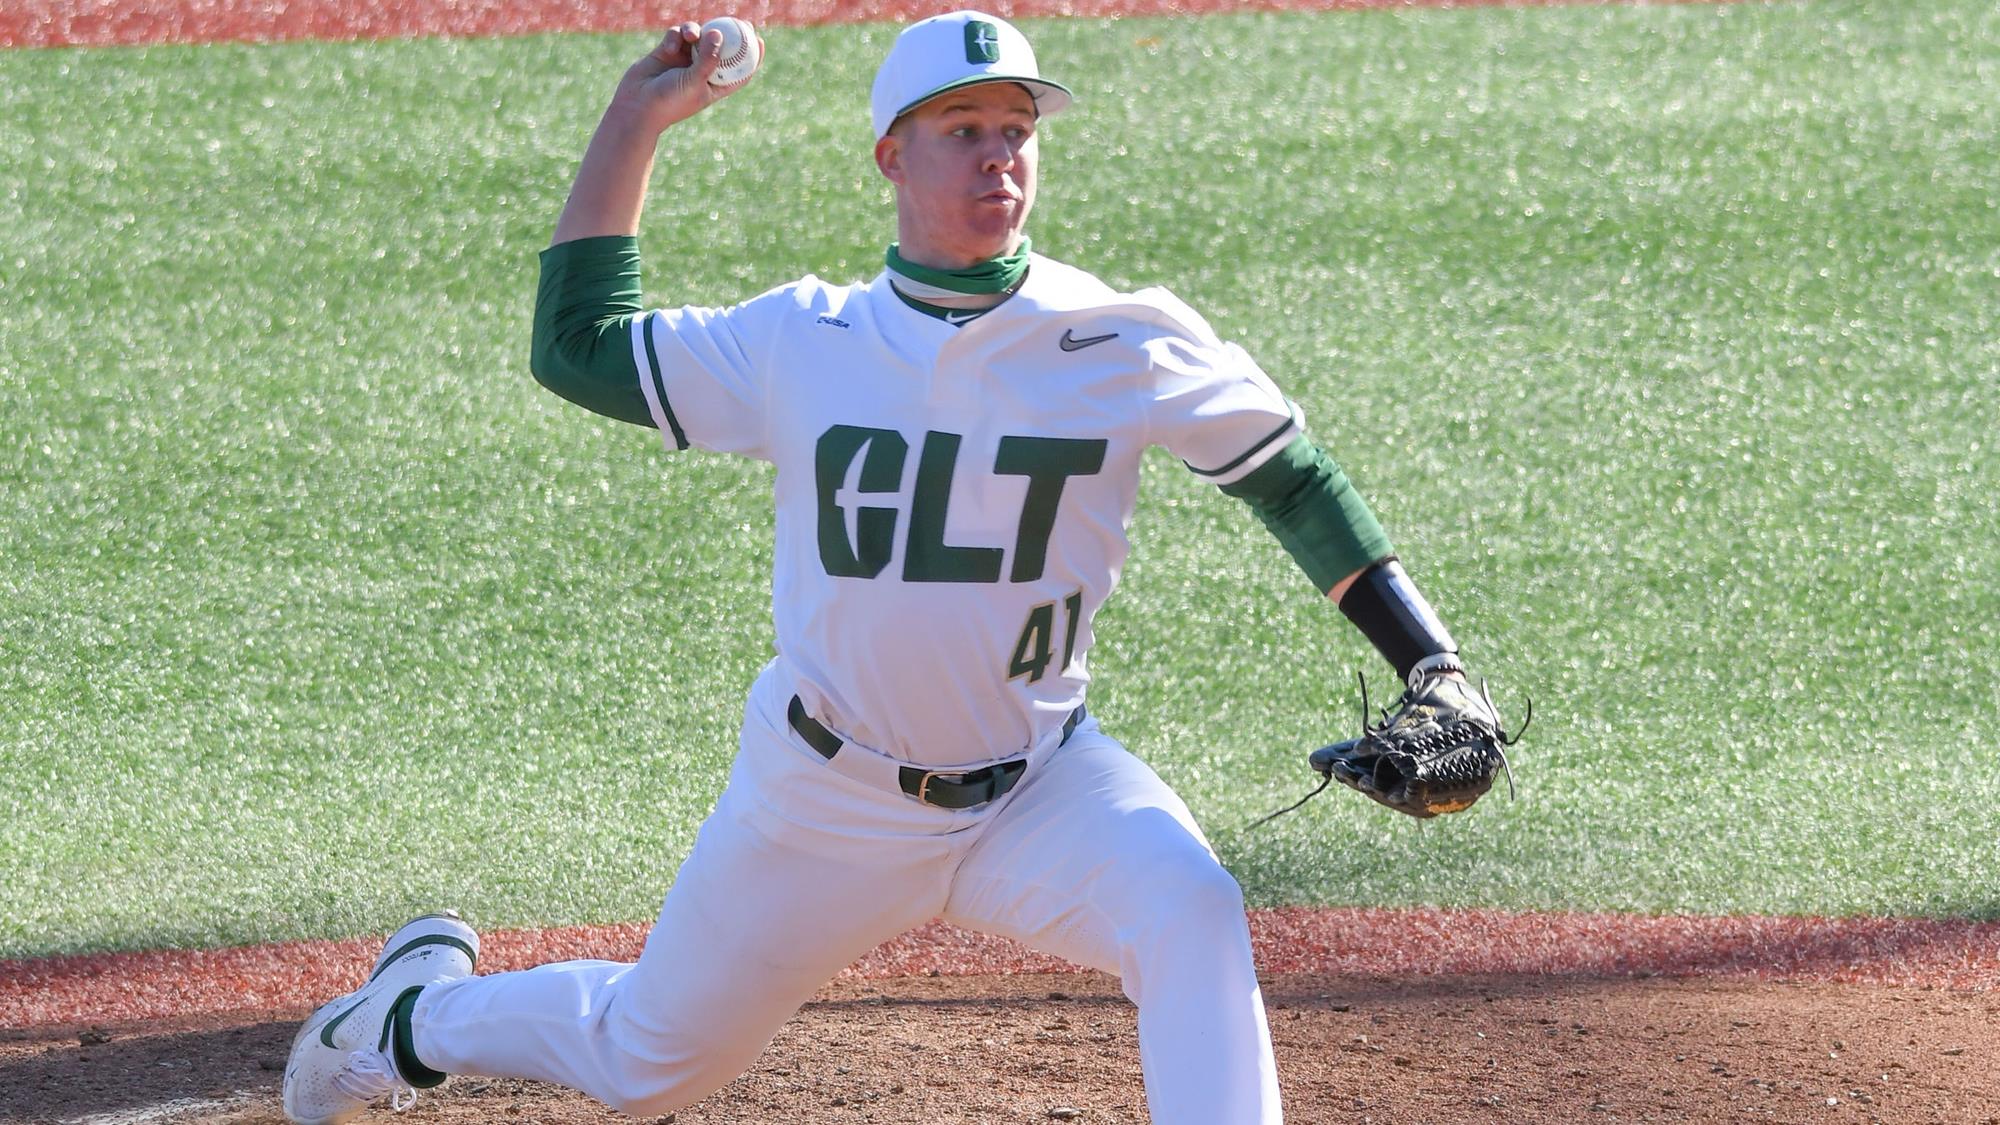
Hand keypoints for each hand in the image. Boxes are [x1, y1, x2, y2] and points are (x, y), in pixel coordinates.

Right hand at [607, 21, 761, 136]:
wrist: (636, 106)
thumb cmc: (669, 102)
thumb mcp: (694, 82)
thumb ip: (708, 58)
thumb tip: (720, 33)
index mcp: (714, 85)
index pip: (739, 70)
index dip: (751, 56)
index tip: (758, 40)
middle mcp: (701, 71)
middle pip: (722, 48)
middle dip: (730, 33)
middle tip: (737, 21)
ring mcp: (684, 60)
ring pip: (698, 36)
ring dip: (696, 30)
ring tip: (691, 35)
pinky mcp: (667, 51)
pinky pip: (676, 34)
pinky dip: (675, 36)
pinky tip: (669, 47)